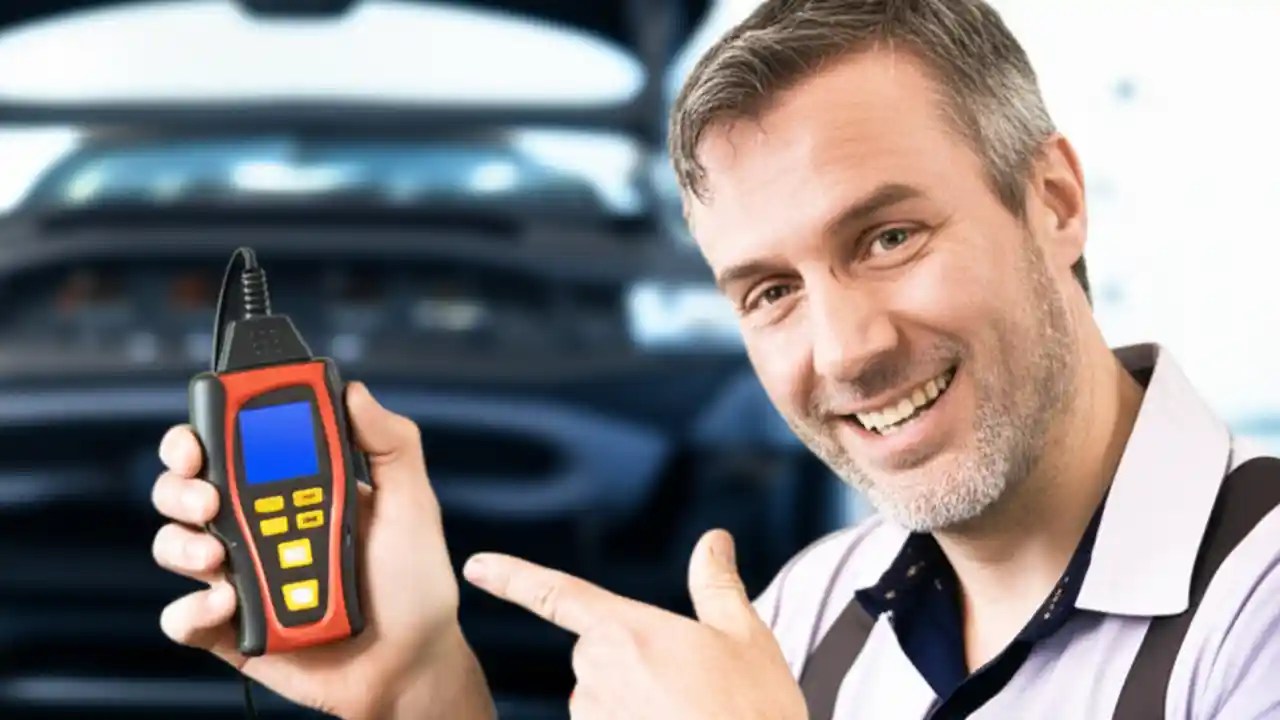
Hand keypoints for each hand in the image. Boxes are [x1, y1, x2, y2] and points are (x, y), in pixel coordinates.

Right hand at [150, 382, 492, 719]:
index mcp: (292, 488)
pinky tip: (227, 605)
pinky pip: (182, 618)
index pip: (230, 446)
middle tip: (207, 497)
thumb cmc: (414, 581)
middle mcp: (255, 526)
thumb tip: (356, 392)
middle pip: (184, 489)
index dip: (202, 434)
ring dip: (183, 544)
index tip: (203, 434)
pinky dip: (191, 610)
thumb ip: (390, 444)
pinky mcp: (230, 629)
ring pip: (173, 546)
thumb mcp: (412, 503)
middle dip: (178, 484)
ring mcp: (239, 577)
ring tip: (220, 555)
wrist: (411, 661)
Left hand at [463, 529, 807, 719]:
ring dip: (634, 710)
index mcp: (628, 631)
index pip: (557, 594)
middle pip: (597, 656)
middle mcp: (597, 674)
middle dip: (633, 668)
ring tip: (688, 718)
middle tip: (691, 692)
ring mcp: (592, 718)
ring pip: (601, 704)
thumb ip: (718, 587)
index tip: (476, 566)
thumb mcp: (747, 640)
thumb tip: (714, 540)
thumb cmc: (755, 713)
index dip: (513, 577)